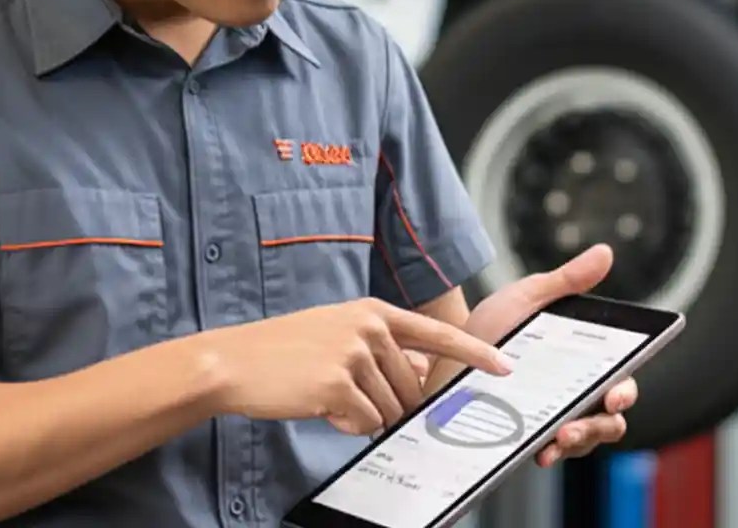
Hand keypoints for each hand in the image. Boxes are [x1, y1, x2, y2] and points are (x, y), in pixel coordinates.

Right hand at [208, 298, 510, 435]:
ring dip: (363, 415)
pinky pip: (365, 422)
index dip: (474, 354)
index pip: (437, 334)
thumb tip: (416, 370)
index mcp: (373, 312)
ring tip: (326, 396)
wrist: (233, 361)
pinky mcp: (337, 384)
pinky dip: (346, 425)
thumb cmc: (283, 351)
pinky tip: (320, 407)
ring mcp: (354, 354)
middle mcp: (369, 327)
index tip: (504, 367)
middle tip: (349, 399)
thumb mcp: (336, 332)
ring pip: (389, 409)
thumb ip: (378, 346)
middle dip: (388, 404)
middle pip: (411, 387)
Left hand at [462, 244, 638, 465]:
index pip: (620, 382)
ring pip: (582, 442)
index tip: (616, 394)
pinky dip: (546, 452)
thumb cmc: (491, 328)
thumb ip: (566, 281)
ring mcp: (552, 422)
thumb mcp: (526, 299)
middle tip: (582, 419)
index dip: (625, 391)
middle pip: (608, 420)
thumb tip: (605, 253)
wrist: (443, 356)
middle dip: (601, 424)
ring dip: (578, 441)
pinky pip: (545, 453)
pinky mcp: (525, 442)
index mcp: (584, 364)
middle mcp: (575, 397)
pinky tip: (538, 451)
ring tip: (558, 437)